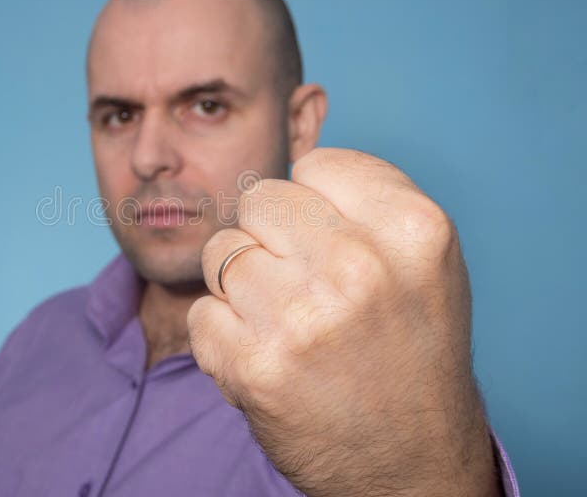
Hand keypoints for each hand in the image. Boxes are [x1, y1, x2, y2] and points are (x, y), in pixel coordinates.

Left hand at [187, 148, 500, 496]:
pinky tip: (265, 357)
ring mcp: (300, 318)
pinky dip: (223, 333)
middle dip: (269, 235)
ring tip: (285, 323)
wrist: (414, 463)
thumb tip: (295, 164)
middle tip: (300, 282)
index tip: (328, 240)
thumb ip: (366, 199)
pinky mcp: (253, 367)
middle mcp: (358, 266)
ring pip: (221, 250)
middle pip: (259, 198)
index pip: (316, 163)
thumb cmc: (412, 350)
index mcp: (411, 229)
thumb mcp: (425, 261)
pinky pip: (202, 310)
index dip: (313, 203)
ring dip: (241, 286)